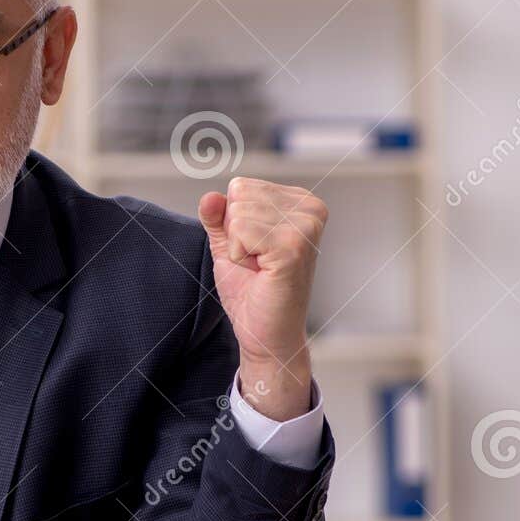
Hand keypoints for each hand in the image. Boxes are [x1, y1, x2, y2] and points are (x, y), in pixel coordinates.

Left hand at [198, 177, 327, 420]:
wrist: (265, 334)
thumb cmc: (252, 291)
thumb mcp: (228, 243)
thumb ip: (217, 216)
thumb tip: (209, 196)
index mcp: (300, 201)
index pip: (240, 186)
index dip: (234, 223)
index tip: (255, 250)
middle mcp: (310, 208)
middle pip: (239, 195)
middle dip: (235, 234)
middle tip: (257, 262)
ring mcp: (306, 226)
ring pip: (237, 213)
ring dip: (238, 247)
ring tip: (260, 268)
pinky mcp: (294, 246)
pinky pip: (240, 232)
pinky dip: (239, 256)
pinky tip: (261, 272)